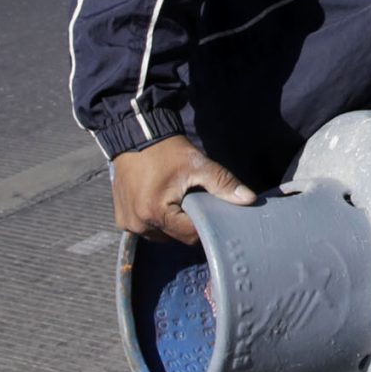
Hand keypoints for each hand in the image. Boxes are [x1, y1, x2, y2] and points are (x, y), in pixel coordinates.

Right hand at [112, 135, 257, 245]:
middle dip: (187, 222)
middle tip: (192, 199)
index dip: (204, 223)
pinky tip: (160, 200)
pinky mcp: (121, 219)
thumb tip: (249, 199)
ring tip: (175, 199)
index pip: (190, 234)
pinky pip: (146, 228)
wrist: (137, 135)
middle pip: (175, 236)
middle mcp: (138, 225)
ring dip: (171, 223)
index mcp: (155, 214)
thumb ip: (223, 184)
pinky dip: (156, 219)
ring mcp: (127, 224)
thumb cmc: (167, 150)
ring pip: (161, 234)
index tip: (209, 207)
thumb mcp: (198, 165)